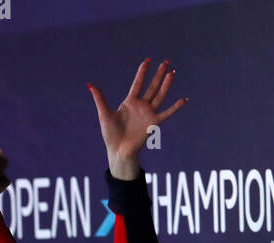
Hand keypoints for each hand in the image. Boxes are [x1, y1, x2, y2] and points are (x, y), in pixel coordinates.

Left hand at [87, 58, 187, 179]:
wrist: (118, 150)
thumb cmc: (110, 134)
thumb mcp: (104, 114)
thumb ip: (100, 99)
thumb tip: (90, 85)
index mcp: (129, 102)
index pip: (137, 83)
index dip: (142, 72)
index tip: (147, 60)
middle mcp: (141, 106)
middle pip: (152, 86)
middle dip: (158, 74)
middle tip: (166, 62)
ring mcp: (148, 113)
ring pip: (160, 96)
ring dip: (166, 85)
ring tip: (172, 73)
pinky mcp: (153, 123)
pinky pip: (166, 113)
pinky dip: (175, 107)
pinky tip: (183, 100)